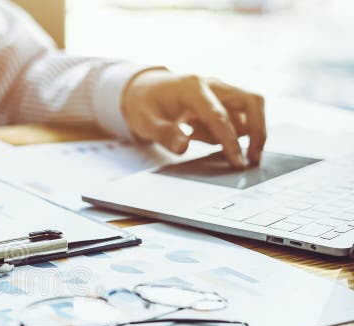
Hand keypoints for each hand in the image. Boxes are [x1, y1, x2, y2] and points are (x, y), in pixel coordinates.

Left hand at [122, 70, 265, 168]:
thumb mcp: (145, 122)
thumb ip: (163, 134)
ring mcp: (221, 90)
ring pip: (249, 108)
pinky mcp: (224, 99)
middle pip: (251, 101)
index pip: (218, 116)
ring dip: (245, 132)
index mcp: (192, 88)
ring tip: (216, 147)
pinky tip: (208, 139)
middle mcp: (212, 84)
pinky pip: (239, 115)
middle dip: (258, 130)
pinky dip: (234, 131)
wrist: (145, 89)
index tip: (238, 163)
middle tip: (254, 159)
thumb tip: (182, 148)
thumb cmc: (145, 106)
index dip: (230, 141)